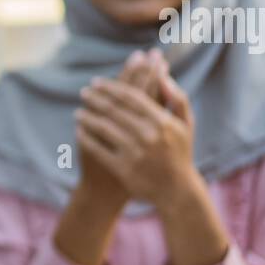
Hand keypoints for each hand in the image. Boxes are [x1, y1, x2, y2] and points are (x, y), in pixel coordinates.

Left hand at [75, 71, 201, 212]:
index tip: (97, 82)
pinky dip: (86, 138)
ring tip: (78, 112)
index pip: (131, 97)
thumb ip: (178, 98)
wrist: (176, 190)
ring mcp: (135, 152)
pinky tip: (78, 131)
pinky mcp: (123, 169)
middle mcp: (148, 135)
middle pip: (114, 110)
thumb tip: (162, 74)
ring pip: (103, 128)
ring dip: (87, 117)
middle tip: (84, 92)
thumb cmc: (180, 153)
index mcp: (162, 121)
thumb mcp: (186, 124)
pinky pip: (98, 149)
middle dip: (95, 98)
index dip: (111, 87)